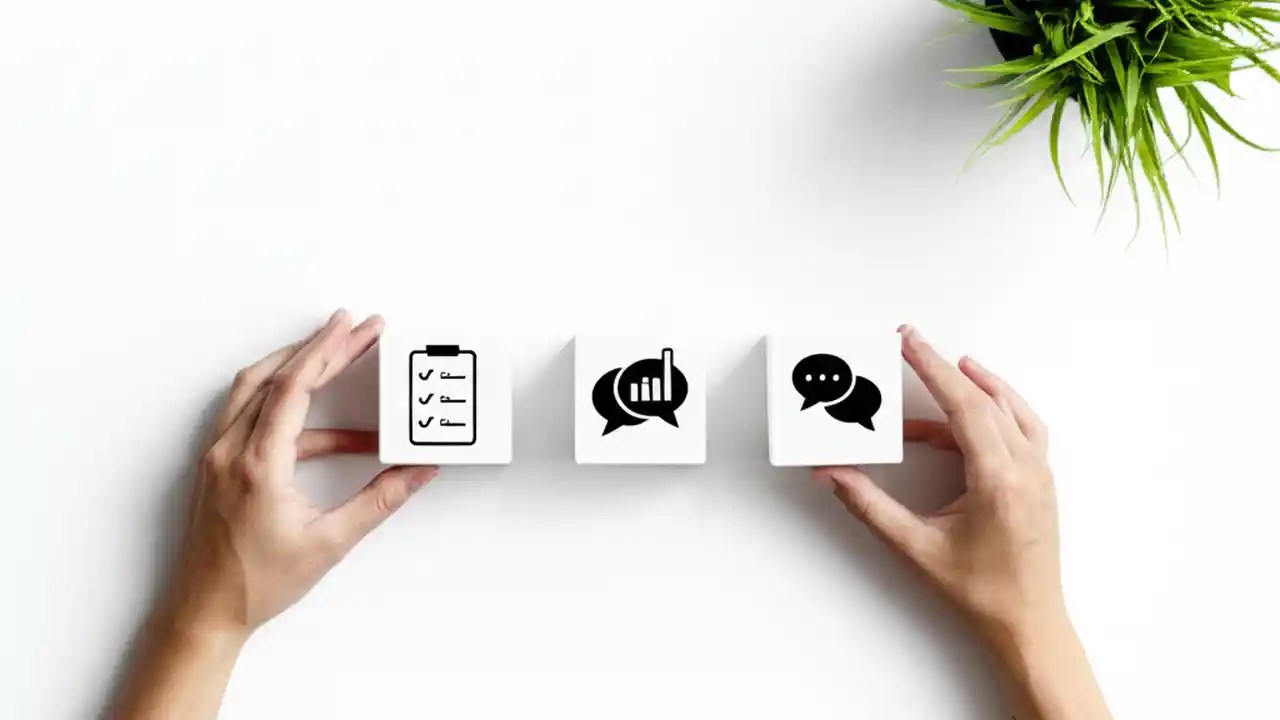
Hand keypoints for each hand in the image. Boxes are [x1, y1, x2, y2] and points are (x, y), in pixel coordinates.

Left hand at [166, 309, 437, 638]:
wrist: (204, 611)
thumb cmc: (257, 583)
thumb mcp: (330, 542)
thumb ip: (380, 500)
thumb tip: (418, 471)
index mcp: (257, 464)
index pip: (294, 387)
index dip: (328, 350)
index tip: (353, 326)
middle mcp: (230, 450)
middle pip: (277, 377)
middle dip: (321, 349)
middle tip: (359, 330)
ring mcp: (217, 455)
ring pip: (255, 388)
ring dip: (296, 366)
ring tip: (335, 356)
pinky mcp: (216, 464)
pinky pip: (247, 412)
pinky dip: (282, 400)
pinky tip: (317, 418)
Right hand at [815, 326, 1108, 718]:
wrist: (1028, 625)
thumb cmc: (981, 593)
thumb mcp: (916, 548)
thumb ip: (869, 507)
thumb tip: (834, 476)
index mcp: (999, 479)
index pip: (963, 406)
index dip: (932, 369)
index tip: (910, 341)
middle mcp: (1026, 470)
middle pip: (985, 399)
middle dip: (945, 368)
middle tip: (914, 344)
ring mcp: (1040, 475)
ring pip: (1011, 410)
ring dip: (979, 384)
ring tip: (951, 365)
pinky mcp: (1041, 483)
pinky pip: (1025, 428)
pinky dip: (1001, 407)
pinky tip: (980, 409)